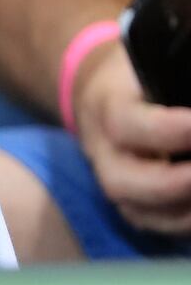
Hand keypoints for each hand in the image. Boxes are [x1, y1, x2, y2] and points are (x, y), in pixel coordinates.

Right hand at [75, 43, 190, 233]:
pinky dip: (187, 223)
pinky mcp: (131, 203)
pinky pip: (155, 225)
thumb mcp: (150, 59)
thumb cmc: (138, 72)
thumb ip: (179, 68)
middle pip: (121, 182)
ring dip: (186, 213)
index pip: (128, 124)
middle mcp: (102, 151)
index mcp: (106, 105)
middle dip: (176, 184)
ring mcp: (113, 180)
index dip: (173, 130)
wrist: (103, 91)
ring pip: (139, 213)